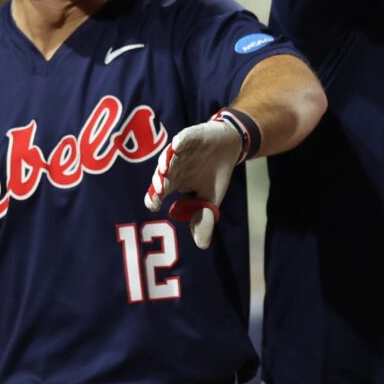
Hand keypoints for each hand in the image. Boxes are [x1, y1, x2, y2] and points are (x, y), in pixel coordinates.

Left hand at [145, 112, 248, 247]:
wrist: (229, 147)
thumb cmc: (215, 174)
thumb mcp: (211, 200)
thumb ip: (203, 219)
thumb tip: (201, 245)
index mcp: (174, 183)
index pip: (157, 192)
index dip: (154, 198)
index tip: (156, 204)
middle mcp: (173, 168)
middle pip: (160, 176)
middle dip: (158, 183)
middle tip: (159, 191)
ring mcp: (180, 152)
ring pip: (167, 158)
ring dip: (165, 164)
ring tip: (164, 171)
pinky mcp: (190, 137)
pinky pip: (182, 139)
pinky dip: (179, 142)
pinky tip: (177, 146)